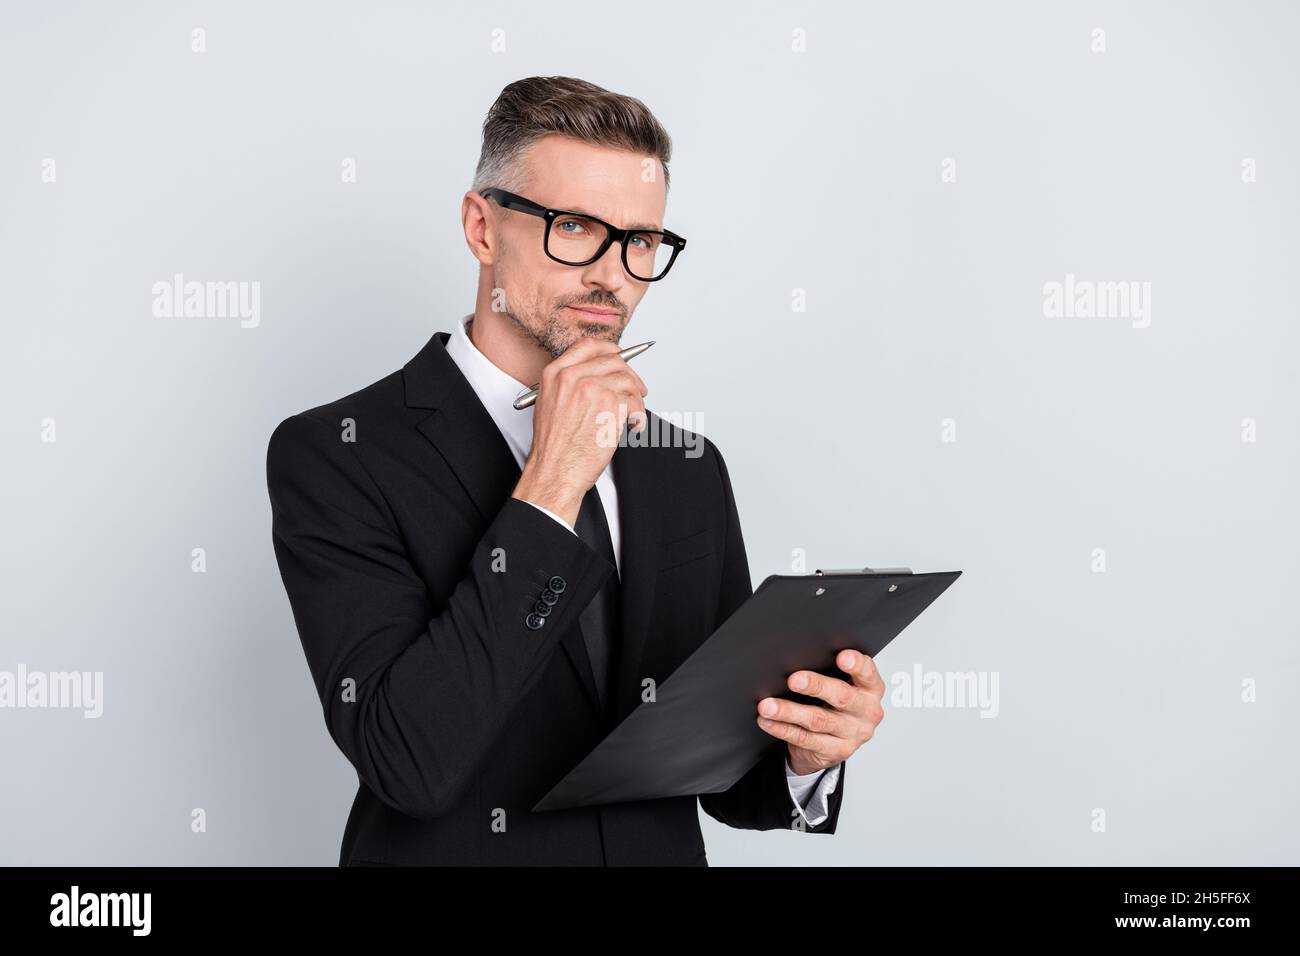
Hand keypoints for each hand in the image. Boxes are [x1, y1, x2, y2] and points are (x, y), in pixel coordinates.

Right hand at [512, 338, 647, 525]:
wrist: (554, 471)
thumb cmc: (553, 446)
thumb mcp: (549, 403)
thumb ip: (569, 383)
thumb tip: (600, 376)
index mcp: (555, 373)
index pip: (589, 346)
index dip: (610, 349)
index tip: (621, 358)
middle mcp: (572, 376)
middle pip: (614, 361)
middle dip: (631, 376)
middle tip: (638, 391)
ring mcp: (592, 389)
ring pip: (628, 381)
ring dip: (636, 399)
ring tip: (632, 416)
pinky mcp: (610, 406)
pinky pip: (636, 402)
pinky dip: (640, 416)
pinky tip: (633, 427)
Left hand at [755, 650, 884, 775]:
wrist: (835, 742)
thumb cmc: (836, 704)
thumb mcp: (842, 684)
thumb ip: (831, 670)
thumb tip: (797, 655)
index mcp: (871, 689)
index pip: (867, 673)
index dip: (856, 664)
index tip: (841, 657)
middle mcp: (866, 711)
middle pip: (841, 696)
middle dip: (816, 686)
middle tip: (793, 680)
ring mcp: (853, 734)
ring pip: (817, 720)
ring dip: (789, 711)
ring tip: (768, 705)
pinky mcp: (836, 751)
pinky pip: (804, 739)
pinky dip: (782, 728)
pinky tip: (768, 721)